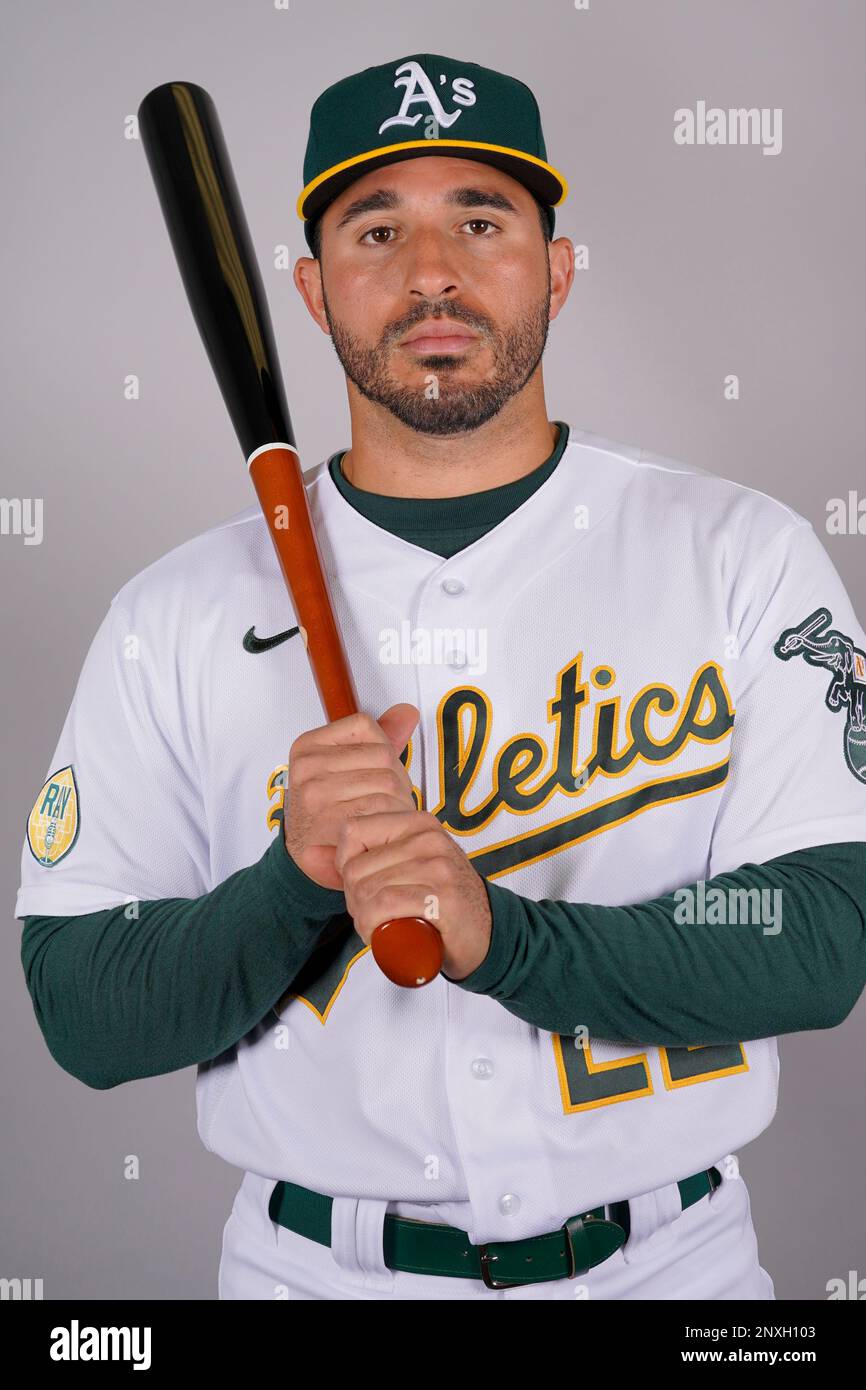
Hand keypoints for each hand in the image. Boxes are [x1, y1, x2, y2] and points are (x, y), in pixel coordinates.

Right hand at [283, 703, 419, 889]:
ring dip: (394, 806)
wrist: (309, 862)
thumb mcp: (352, 769)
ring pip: (386, 785)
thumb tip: (407, 712)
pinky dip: (386, 825)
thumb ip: (380, 740)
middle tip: (383, 805)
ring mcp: (313, 794)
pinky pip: (378, 814)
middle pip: (382, 757)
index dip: (382, 751)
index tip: (371, 773)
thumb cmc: (332, 813)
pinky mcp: (325, 824)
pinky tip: (375, 832)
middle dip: (394, 784)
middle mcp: (307, 767)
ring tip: (380, 819)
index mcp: (309, 746)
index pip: (365, 725)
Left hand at [334, 808, 492, 980]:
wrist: (486, 933)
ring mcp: (438, 865)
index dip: (346, 865)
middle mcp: (429, 837)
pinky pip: (386, 906)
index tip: (362, 885)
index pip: (353, 830)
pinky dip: (376, 927)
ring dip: (365, 919)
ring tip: (383, 926)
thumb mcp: (399, 869)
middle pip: (356, 868)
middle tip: (375, 916)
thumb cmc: (437, 902)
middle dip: (355, 900)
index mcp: (417, 822)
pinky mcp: (443, 896)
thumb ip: (355, 860)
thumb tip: (307, 855)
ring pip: (367, 890)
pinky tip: (388, 934)